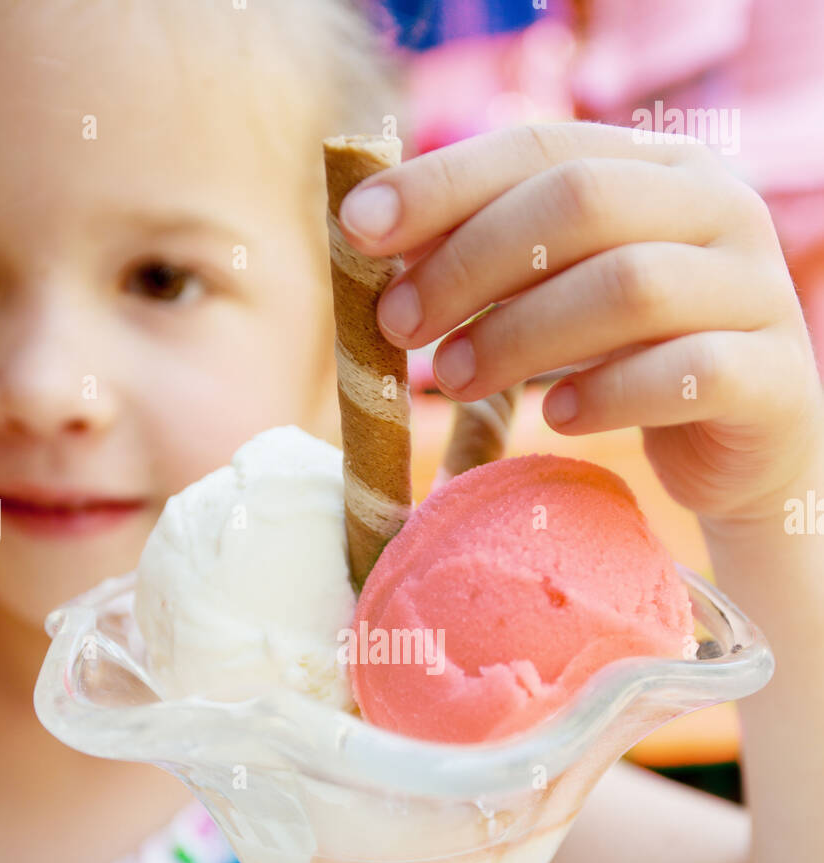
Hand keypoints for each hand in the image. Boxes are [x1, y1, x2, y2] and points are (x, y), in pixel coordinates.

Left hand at [339, 123, 823, 523]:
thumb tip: (377, 243)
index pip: (542, 149)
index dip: (443, 184)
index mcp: (661, 169)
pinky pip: (685, 373)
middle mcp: (720, 208)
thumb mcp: (563, 296)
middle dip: (471, 263)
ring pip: (630, 286)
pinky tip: (556, 417)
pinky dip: (608, 395)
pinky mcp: (774, 377)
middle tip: (399, 325)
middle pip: (582, 205)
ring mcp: (755, 290)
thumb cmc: (633, 362)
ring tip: (452, 382)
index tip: (358, 231)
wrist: (744, 444)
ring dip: (521, 335)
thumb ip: (496, 262)